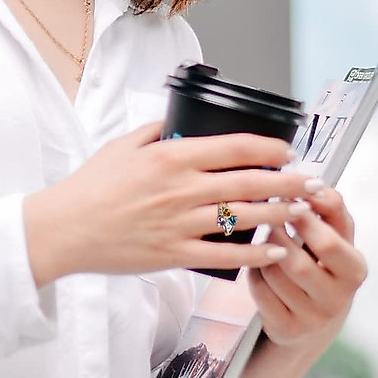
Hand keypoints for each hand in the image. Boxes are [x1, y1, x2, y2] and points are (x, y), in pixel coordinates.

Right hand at [23, 120, 314, 284]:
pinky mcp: (175, 254)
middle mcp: (181, 189)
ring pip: (244, 217)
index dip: (268, 149)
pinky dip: (255, 253)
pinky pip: (225, 254)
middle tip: (312, 182)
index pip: (233, 147)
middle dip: (288, 182)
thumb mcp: (121, 146)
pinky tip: (276, 251)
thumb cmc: (90, 187)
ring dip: (280, 214)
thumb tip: (177, 122)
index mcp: (170, 157)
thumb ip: (153, 132)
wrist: (65, 229)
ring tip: (303, 212)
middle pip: (249, 182)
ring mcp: (180, 223)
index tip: (288, 152)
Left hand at [247, 181, 368, 350]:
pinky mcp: (288, 329)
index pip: (329, 241)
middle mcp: (339, 299)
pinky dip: (254, 272)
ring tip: (265, 241)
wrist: (314, 318)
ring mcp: (313, 318)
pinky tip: (259, 265)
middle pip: (298, 262)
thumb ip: (329, 209)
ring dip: (263, 253)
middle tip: (268, 216)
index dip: (305, 217)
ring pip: (273, 274)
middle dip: (278, 236)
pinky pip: (260, 291)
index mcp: (355, 269)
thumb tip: (312, 182)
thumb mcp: (335, 236)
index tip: (288, 195)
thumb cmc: (322, 264)